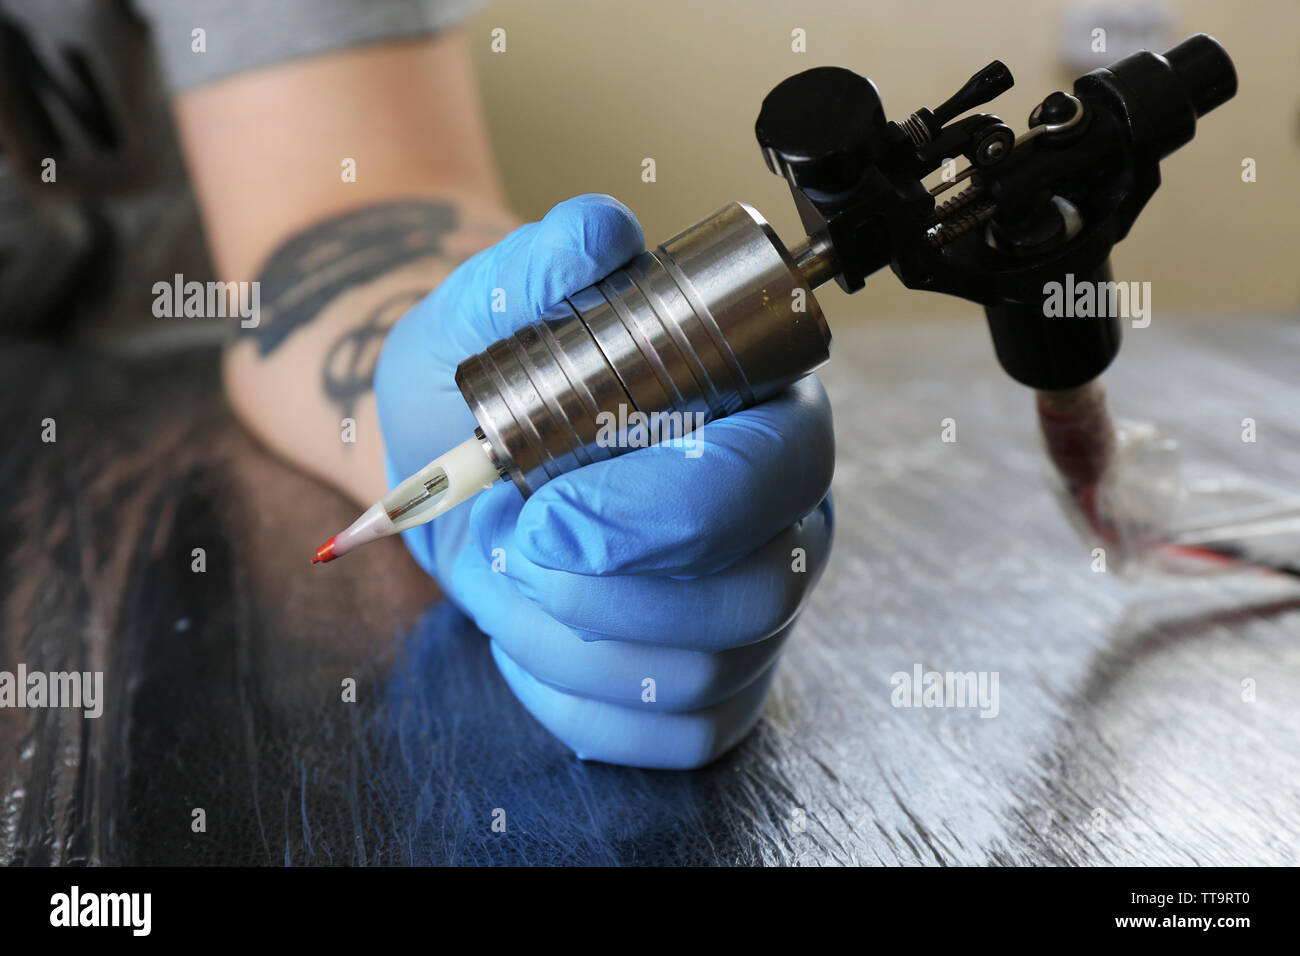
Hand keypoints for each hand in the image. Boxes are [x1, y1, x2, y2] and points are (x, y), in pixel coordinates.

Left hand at [375, 194, 834, 768]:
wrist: (460, 464)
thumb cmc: (485, 387)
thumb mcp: (485, 316)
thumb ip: (540, 265)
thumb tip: (599, 234)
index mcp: (759, 410)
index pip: (769, 475)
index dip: (666, 512)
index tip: (548, 513)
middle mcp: (782, 514)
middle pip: (756, 593)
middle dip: (611, 593)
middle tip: (519, 550)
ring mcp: (757, 609)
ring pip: (706, 674)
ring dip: (574, 642)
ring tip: (517, 579)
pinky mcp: (720, 686)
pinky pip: (681, 738)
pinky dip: (582, 703)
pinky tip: (537, 637)